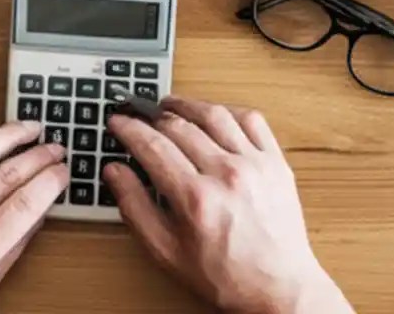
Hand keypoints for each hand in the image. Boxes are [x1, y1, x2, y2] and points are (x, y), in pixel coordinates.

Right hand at [104, 98, 352, 313]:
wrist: (278, 288)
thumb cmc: (225, 276)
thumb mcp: (166, 251)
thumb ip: (135, 207)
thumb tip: (115, 172)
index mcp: (196, 198)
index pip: (152, 146)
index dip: (129, 128)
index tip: (118, 122)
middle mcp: (226, 174)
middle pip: (179, 125)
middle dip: (151, 115)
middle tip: (138, 115)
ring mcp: (254, 165)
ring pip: (214, 114)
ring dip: (187, 105)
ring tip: (170, 106)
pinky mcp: (276, 163)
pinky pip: (251, 120)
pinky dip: (228, 111)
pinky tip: (214, 115)